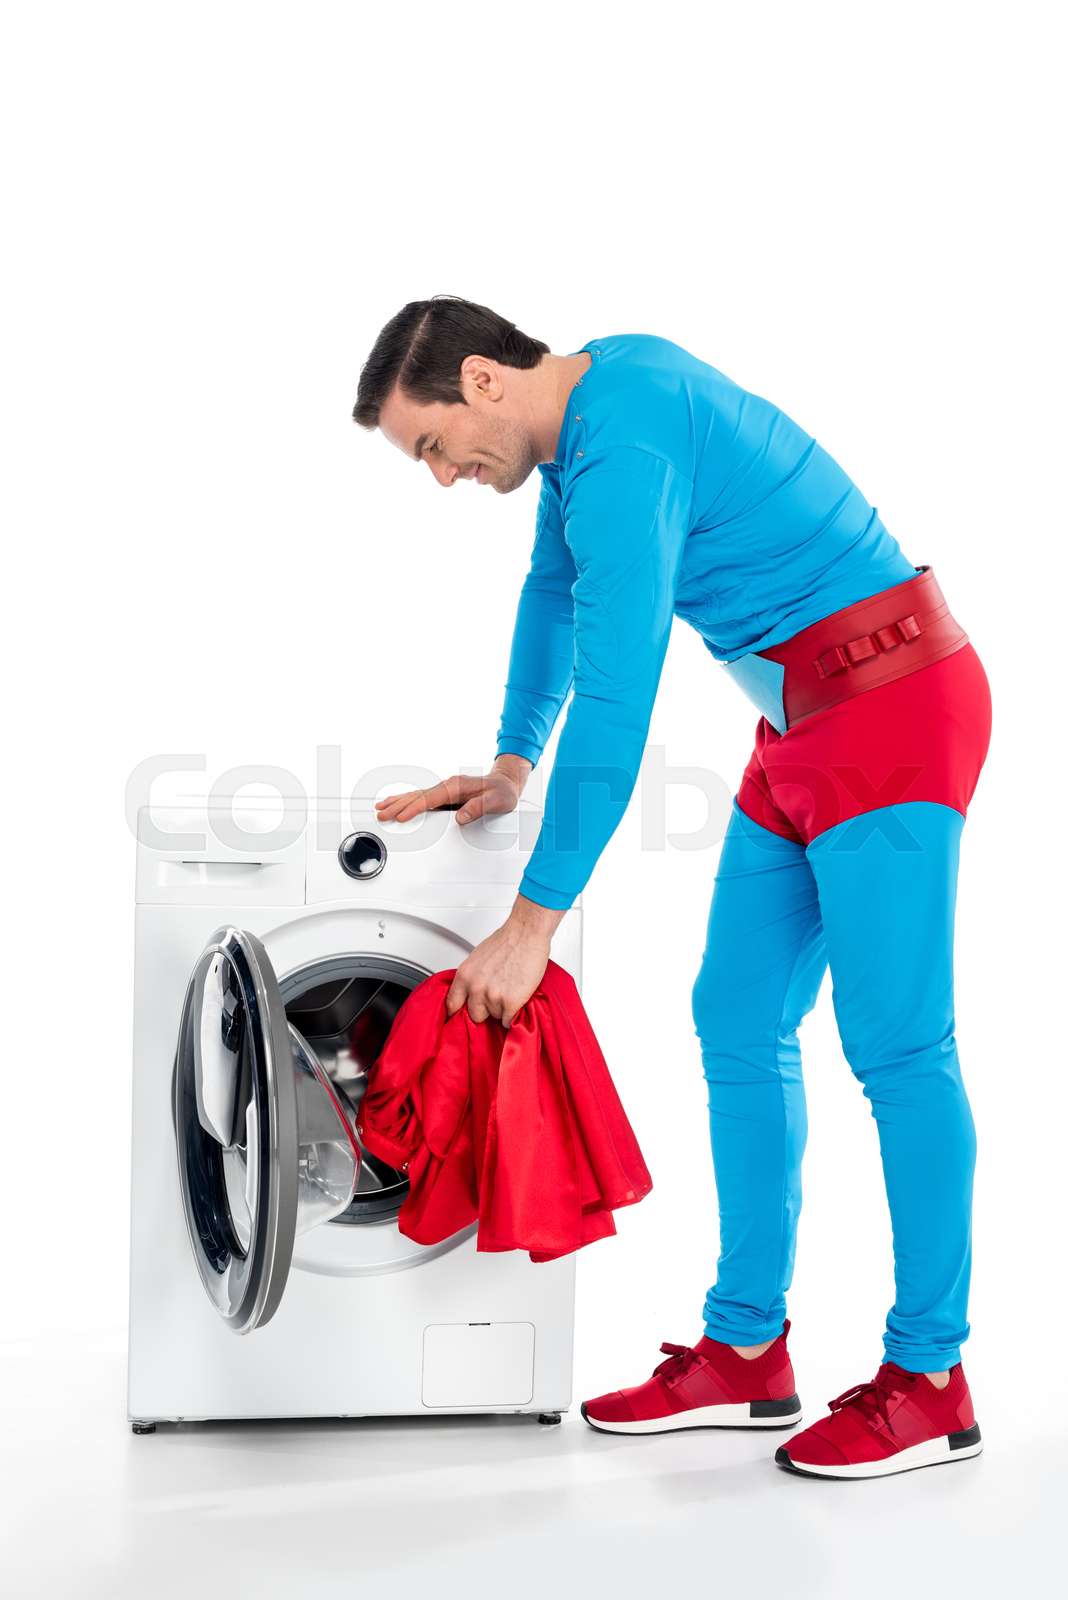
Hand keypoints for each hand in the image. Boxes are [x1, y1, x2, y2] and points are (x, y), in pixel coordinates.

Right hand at [374, 754, 532, 825]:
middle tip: (382, 814)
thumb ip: (479, 808)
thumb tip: (461, 817)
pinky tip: (397, 804)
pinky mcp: (444, 795)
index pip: (430, 799)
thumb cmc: (502, 793)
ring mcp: (444, 790)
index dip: (414, 809)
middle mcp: (447, 786)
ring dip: (398, 802)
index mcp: (456, 786)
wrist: (506, 783)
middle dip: (398, 805)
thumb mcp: (496, 801)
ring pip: (416, 795)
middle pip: (417, 796)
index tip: (401, 817)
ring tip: (381, 808)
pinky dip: (406, 801)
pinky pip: (421, 798)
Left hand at [445, 896, 564, 1026]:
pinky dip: (514, 1016)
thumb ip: (472, 978)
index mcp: (464, 975)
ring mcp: (492, 996)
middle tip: (496, 1000)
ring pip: (495, 1017)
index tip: (463, 1016)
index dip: (459, 1012)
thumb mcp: (477, 959)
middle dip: (485, 1010)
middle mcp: (475, 987)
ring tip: (511, 991)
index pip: (452, 1004)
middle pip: (475, 1015)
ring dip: (503, 1009)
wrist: (526, 934)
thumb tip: (472, 993)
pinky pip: (508, 1021)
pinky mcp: (511, 1002)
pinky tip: (517, 1002)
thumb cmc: (507, 941)